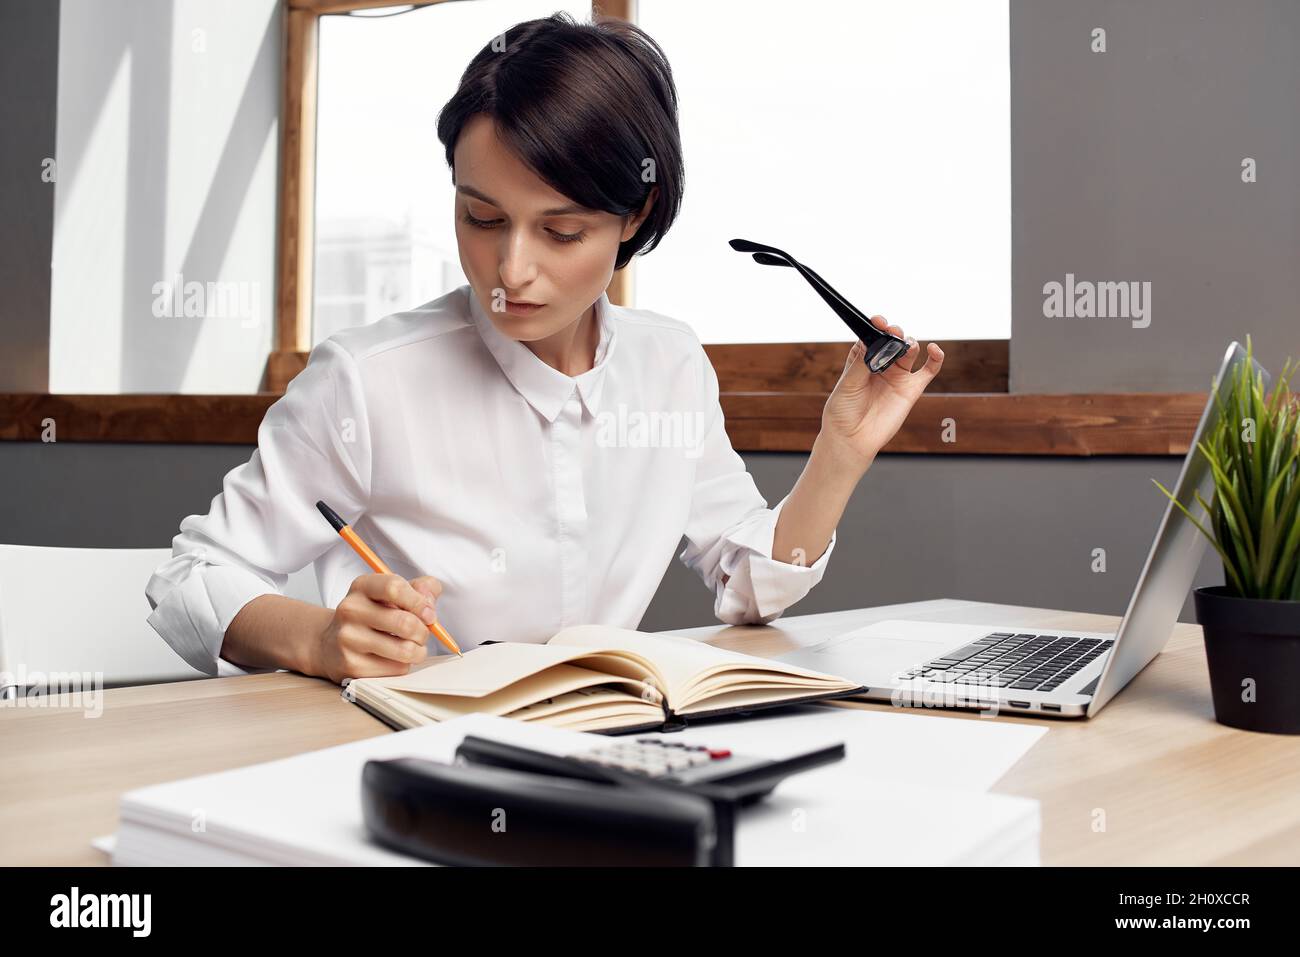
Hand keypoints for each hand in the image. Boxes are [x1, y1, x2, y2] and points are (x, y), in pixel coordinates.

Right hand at [312, 573, 442, 683]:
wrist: (330, 644)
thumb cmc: (371, 616)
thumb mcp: (390, 594)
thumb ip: (419, 589)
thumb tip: (430, 601)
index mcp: (362, 587)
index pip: (395, 587)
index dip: (419, 602)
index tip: (429, 613)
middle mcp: (350, 610)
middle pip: (404, 622)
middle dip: (423, 631)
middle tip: (422, 634)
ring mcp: (348, 640)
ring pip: (404, 649)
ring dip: (418, 651)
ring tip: (413, 648)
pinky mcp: (352, 666)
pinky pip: (396, 669)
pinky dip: (404, 665)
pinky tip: (396, 659)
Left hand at [820, 316, 943, 468]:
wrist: (852, 439)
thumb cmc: (842, 412)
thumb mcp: (847, 384)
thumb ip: (862, 363)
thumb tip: (874, 342)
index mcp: (861, 359)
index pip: (873, 336)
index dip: (877, 326)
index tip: (878, 321)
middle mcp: (881, 365)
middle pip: (893, 340)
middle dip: (894, 333)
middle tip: (892, 333)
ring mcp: (897, 376)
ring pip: (910, 351)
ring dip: (909, 343)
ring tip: (905, 347)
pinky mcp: (911, 390)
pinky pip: (929, 370)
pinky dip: (936, 358)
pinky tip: (934, 349)